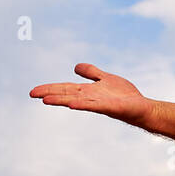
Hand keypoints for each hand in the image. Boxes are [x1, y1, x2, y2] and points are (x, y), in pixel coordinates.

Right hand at [30, 64, 151, 122]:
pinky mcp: (111, 108)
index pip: (65, 88)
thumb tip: (75, 67)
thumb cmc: (124, 96)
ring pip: (77, 101)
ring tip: (46, 100)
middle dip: (50, 93)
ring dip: (62, 100)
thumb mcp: (106, 78)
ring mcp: (99, 103)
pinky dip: (83, 105)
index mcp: (88, 91)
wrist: (142, 108)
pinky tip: (72, 104)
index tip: (33, 91)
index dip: (50, 88)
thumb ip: (91, 73)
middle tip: (32, 94)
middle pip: (67, 94)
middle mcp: (90, 98)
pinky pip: (95, 106)